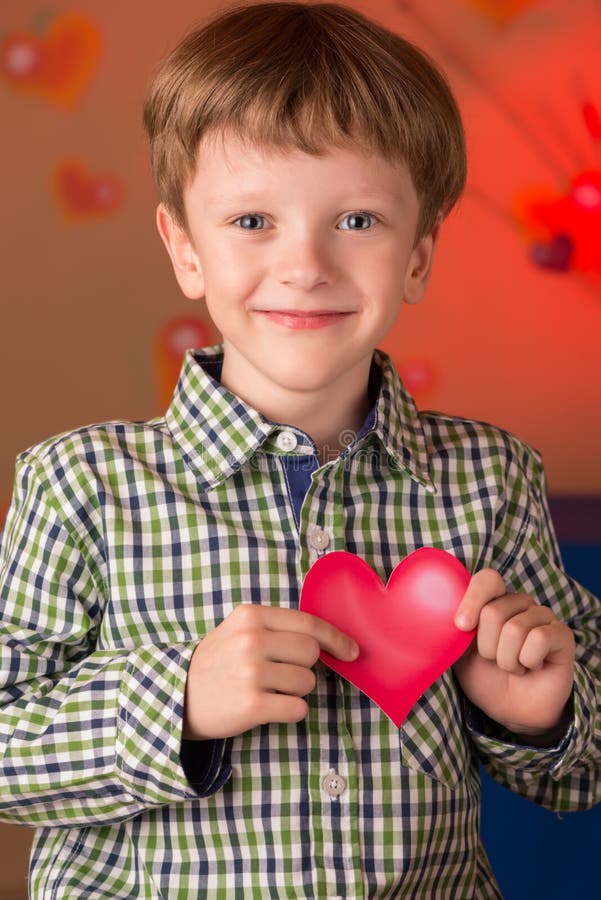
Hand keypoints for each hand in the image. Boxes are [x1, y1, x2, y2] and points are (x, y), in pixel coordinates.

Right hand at [183, 604, 357, 739]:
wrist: (178, 696)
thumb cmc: (218, 662)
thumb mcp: (239, 630)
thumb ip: (277, 627)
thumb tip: (326, 640)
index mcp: (251, 616)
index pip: (309, 623)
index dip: (336, 639)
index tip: (351, 651)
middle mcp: (252, 640)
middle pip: (311, 652)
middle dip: (305, 666)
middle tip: (282, 673)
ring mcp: (251, 672)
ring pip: (307, 682)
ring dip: (295, 690)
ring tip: (268, 690)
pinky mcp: (252, 704)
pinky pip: (298, 708)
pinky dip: (290, 711)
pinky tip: (268, 707)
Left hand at [452, 569, 574, 735]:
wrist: (511, 711)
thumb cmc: (486, 678)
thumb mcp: (459, 654)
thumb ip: (451, 631)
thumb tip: (437, 613)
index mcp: (493, 601)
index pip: (487, 579)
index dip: (472, 599)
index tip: (462, 626)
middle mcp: (519, 603)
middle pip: (493, 612)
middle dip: (487, 647)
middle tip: (494, 660)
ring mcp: (542, 616)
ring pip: (514, 629)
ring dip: (507, 660)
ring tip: (514, 667)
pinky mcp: (561, 634)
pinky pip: (538, 639)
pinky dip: (528, 661)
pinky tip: (532, 667)